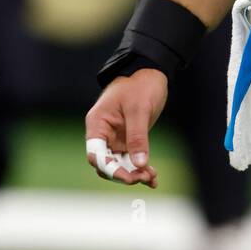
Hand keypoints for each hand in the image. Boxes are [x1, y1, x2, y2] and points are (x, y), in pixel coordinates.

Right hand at [85, 70, 167, 186]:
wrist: (151, 71)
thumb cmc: (140, 85)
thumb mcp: (139, 110)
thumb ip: (138, 137)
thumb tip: (140, 165)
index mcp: (98, 124)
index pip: (96, 154)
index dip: (109, 169)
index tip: (128, 177)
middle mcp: (104, 133)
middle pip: (107, 163)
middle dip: (124, 173)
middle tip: (144, 177)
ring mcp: (116, 137)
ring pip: (120, 164)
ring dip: (135, 173)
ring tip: (152, 178)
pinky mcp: (129, 138)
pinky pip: (131, 159)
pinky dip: (141, 168)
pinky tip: (154, 177)